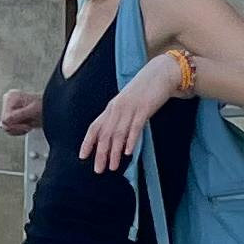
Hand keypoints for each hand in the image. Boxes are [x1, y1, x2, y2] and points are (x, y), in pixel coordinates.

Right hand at [0, 86, 42, 135]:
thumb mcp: (33, 109)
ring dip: (19, 129)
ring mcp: (10, 109)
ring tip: (28, 124)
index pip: (5, 118)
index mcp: (11, 97)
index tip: (27, 125)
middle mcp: (8, 102)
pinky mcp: (12, 116)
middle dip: (18, 127)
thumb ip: (20, 115)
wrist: (51, 108)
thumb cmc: (45, 105)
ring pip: (7, 127)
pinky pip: (10, 129)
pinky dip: (19, 130)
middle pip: (5, 123)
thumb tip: (6, 121)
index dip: (16, 124)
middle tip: (28, 125)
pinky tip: (27, 125)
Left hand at [78, 53, 182, 173]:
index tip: (83, 156)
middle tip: (99, 170)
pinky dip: (130, 140)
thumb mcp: (127, 103)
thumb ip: (120, 117)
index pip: (95, 126)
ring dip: (114, 152)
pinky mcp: (144, 108)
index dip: (87, 142)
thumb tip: (116, 137)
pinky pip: (135, 126)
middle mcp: (117, 108)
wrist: (160, 74)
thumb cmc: (144, 90)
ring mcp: (130, 108)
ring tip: (113, 167)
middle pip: (105, 134)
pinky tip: (128, 152)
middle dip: (101, 153)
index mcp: (112, 107)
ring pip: (118, 133)